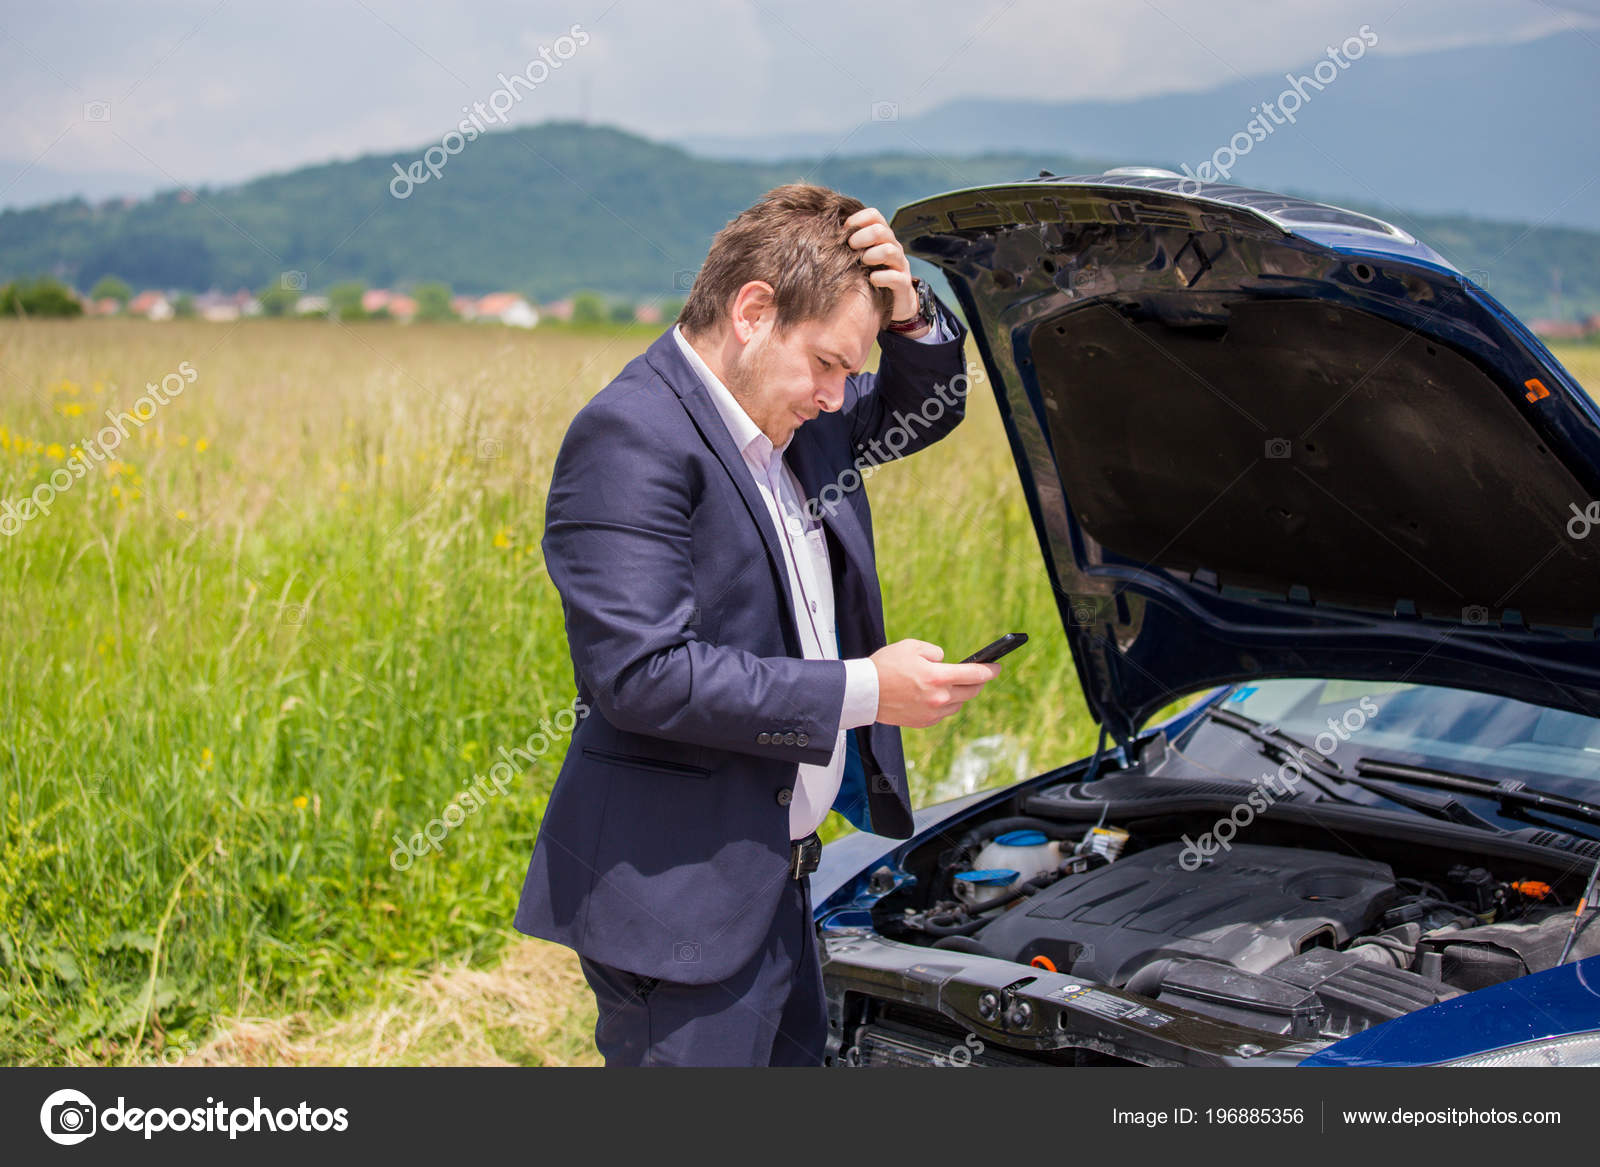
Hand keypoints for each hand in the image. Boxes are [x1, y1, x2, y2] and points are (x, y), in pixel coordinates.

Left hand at [844, 206, 922, 329]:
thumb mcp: (859, 259)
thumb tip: (822, 234)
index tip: (843, 231)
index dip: (857, 219)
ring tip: (863, 263)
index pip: (874, 216)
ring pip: (889, 250)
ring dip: (872, 255)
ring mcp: (900, 265)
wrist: (895, 302)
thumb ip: (848, 246)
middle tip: (850, 247)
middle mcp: (893, 247)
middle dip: (862, 237)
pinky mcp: (903, 284)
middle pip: (881, 230)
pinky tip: (871, 280)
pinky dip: (881, 277)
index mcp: (882, 237)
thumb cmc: (870, 277)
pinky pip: (895, 277)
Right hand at [869, 639, 1000, 728]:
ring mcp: (932, 713)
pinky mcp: (923, 722)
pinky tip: (936, 696)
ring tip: (953, 685)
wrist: (864, 692)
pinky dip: (945, 704)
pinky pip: (943, 713)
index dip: (989, 670)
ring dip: (960, 694)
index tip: (997, 667)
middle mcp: (939, 698)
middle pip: (970, 692)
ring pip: (958, 704)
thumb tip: (944, 661)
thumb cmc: (885, 666)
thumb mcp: (911, 646)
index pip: (974, 674)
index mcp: (937, 677)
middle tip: (979, 676)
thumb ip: (934, 652)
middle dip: (978, 682)